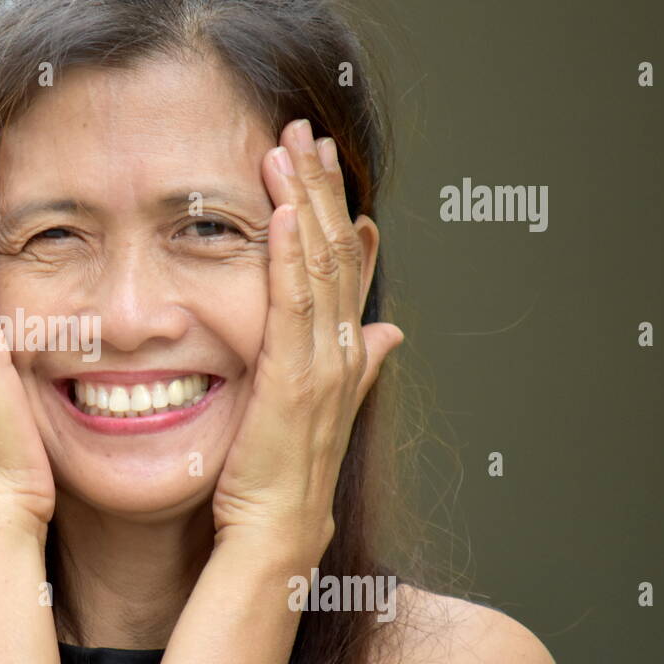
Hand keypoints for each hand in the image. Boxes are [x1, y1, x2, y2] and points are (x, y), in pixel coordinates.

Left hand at [212, 119, 403, 558]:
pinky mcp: (292, 377)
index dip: (339, 211)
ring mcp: (321, 361)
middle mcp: (341, 349)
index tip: (328, 165)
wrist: (277, 530)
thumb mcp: (320, 407)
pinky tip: (279, 209)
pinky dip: (288, 252)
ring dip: (304, 201)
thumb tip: (386, 333)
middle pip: (337, 250)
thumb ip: (354, 364)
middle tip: (306, 132)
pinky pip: (292, 301)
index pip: (347, 265)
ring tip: (290, 147)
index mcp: (343, 351)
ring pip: (318, 263)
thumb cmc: (283, 475)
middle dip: (322, 188)